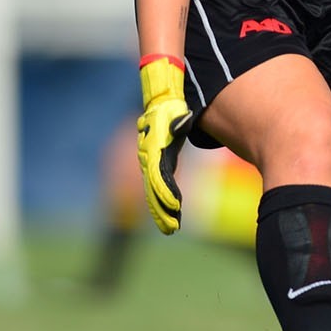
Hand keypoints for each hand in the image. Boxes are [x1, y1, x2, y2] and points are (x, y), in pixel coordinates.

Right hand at [136, 55, 193, 233]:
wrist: (161, 102)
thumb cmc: (171, 108)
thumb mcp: (176, 113)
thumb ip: (179, 121)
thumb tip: (180, 124)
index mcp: (155, 149)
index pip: (159, 176)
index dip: (165, 192)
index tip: (175, 206)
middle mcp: (149, 158)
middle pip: (154, 189)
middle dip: (162, 209)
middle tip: (172, 227)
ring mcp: (150, 162)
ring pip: (153, 191)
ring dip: (161, 210)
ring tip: (170, 228)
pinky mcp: (155, 164)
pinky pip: (157, 186)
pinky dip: (161, 202)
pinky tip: (171, 214)